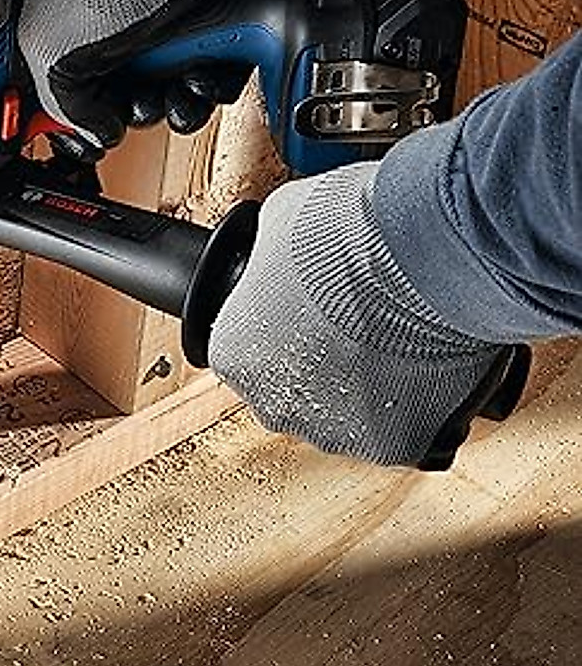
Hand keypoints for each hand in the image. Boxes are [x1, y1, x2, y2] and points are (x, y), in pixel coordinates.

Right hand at [17, 0, 252, 153]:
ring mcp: (151, 3)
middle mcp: (96, 0)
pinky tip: (196, 80)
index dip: (56, 109)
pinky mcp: (203, 13)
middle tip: (123, 111)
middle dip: (121, 112)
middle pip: (108, 85)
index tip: (67, 131)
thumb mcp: (45, 50)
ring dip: (167, 107)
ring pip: (160, 84)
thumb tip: (91, 133)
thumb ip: (59, 107)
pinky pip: (206, 70)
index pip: (42, 70)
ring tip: (166, 96)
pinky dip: (205, 88)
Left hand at [208, 163, 509, 466]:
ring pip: (351, 415)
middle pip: (296, 391)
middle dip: (327, 363)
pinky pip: (405, 430)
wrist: (425, 252)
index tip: (317, 310)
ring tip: (403, 338)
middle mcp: (272, 404)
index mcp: (234, 355)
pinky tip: (431, 364)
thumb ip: (269, 251)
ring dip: (372, 386)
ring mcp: (333, 431)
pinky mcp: (393, 446)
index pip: (251, 353)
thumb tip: (274, 246)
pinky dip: (422, 405)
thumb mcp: (282, 219)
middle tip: (363, 322)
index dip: (288, 328)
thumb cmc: (351, 230)